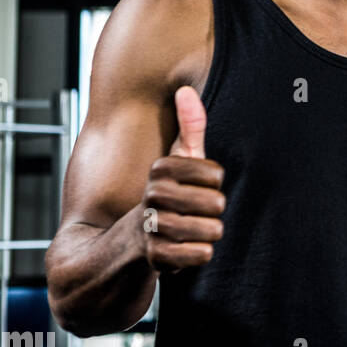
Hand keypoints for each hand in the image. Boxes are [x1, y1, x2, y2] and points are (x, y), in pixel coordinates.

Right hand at [140, 86, 225, 270]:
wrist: (129, 242)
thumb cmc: (167, 195)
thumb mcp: (179, 159)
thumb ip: (190, 126)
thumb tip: (185, 89)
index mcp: (161, 170)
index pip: (216, 175)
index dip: (214, 183)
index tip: (198, 186)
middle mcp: (153, 195)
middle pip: (217, 203)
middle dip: (213, 210)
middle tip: (196, 211)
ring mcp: (153, 226)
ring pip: (212, 230)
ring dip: (208, 233)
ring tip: (192, 229)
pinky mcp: (156, 256)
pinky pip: (202, 254)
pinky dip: (199, 254)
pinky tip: (184, 248)